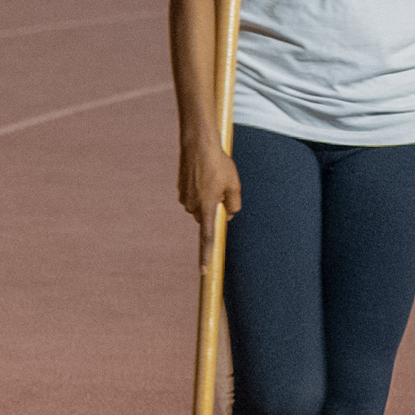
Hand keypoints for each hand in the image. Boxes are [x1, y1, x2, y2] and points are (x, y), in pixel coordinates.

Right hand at [177, 135, 240, 255]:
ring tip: (213, 176)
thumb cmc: (219, 164)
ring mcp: (184, 198)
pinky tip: (204, 174)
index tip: (204, 271)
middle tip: (223, 188)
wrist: (198, 144)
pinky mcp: (180, 189)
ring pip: (200, 206)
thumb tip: (229, 215)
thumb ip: (234, 204)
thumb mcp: (234, 184)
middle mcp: (192, 206)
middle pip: (206, 217)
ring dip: (208, 197)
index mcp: (207, 207)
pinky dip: (200, 189)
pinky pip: (193, 196)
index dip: (206, 254)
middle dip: (215, 208)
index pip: (207, 237)